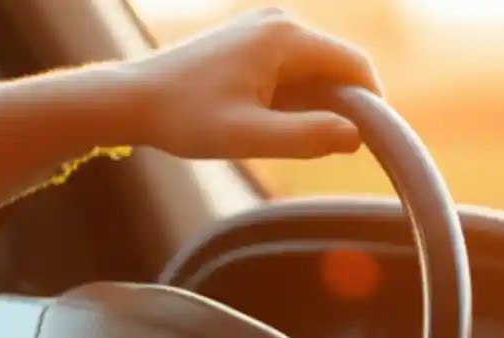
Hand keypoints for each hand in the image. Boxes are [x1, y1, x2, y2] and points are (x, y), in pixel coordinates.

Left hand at [124, 8, 381, 159]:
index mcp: (285, 38)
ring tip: (274, 135)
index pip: (356, 67)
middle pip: (336, 67)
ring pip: (312, 70)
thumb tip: (355, 135)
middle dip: (337, 108)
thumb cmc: (185, 118)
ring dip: (310, 105)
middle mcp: (278, 22)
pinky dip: (289, 98)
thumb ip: (306, 137)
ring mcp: (262, 28)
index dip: (371, 106)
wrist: (132, 99)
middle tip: (314, 150)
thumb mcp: (248, 138)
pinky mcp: (248, 41)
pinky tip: (260, 122)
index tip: (366, 145)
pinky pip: (289, 69)